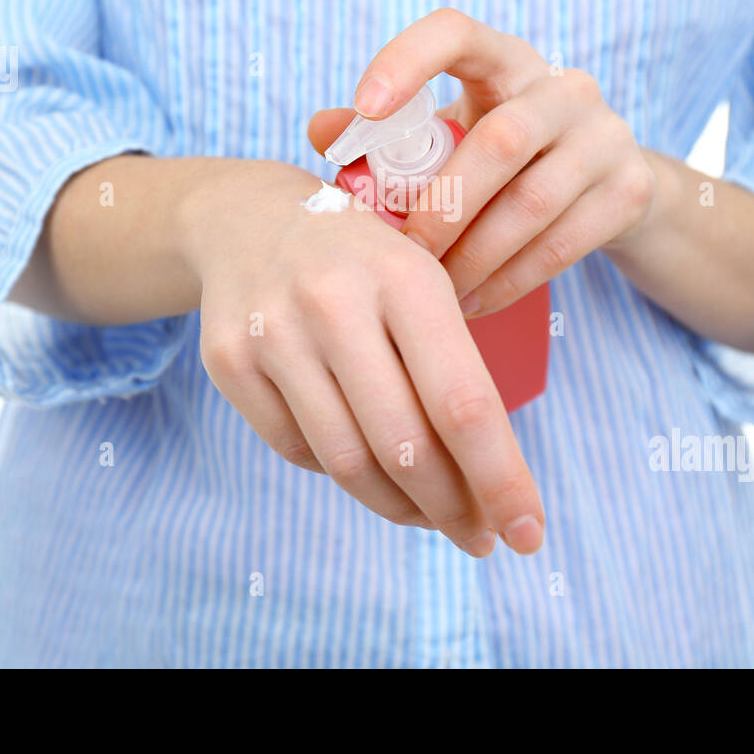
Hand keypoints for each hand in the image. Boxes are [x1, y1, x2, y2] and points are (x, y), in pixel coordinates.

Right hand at [184, 158, 545, 555]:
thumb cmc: (362, 263)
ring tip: (430, 515)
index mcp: (405, 277)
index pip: (463, 403)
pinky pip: (296, 451)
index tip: (527, 533)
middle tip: (479, 535)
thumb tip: (490, 486)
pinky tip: (366, 468)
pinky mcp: (227, 360)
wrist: (249, 218)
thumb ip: (452, 369)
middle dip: (452, 508)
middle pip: (405, 445)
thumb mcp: (421, 282)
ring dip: (399, 505)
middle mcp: (334, 301)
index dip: (500, 479)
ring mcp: (273, 332)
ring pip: (346, 460)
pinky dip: (340, 473)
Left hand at [309, 9, 656, 317]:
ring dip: (473, 258)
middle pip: (501, 141)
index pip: (457, 32)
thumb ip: (388, 136)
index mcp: (505, 61)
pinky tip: (470, 305)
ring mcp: (607, 137)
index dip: (408, 61)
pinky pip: (562, 246)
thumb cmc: (506, 162)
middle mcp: (565, 88)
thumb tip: (323, 132)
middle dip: (443, 208)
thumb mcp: (452, 138)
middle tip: (404, 255)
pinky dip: (508, 283)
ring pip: (533, 203)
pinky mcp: (631, 191)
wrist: (613, 190)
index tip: (366, 107)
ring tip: (433, 293)